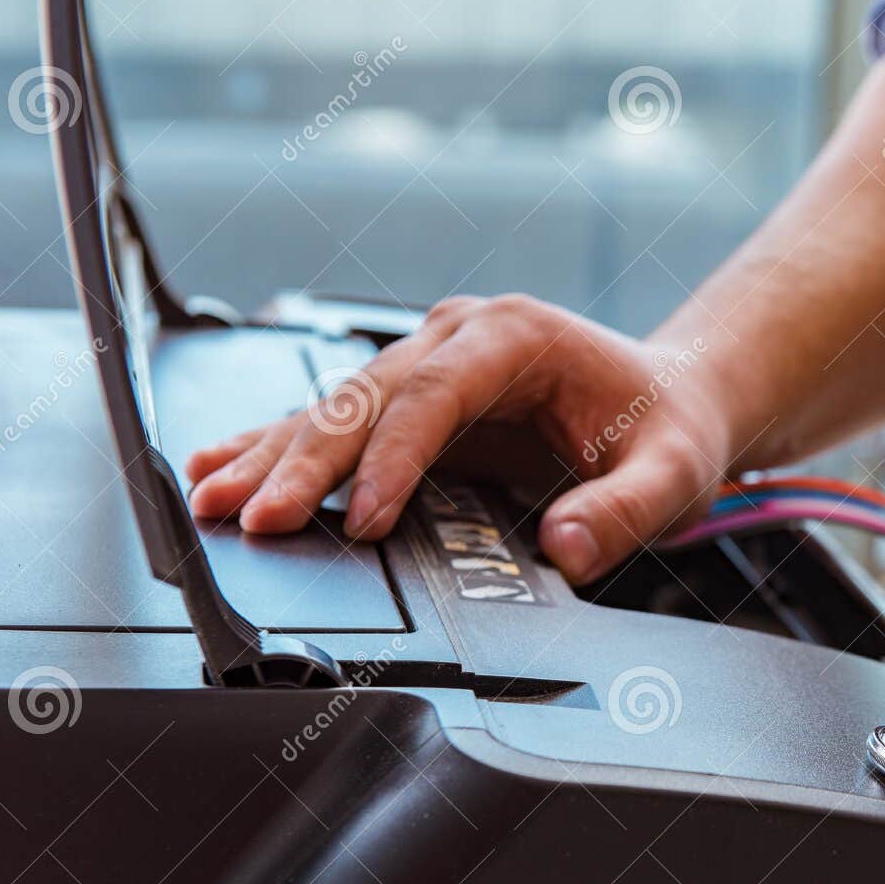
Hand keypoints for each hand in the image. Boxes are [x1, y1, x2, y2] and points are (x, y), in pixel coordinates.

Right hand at [185, 294, 731, 583]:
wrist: (673, 398)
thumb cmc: (670, 426)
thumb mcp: (673, 471)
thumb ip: (625, 509)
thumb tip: (567, 547)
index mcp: (517, 336)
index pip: (434, 394)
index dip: (393, 459)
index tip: (367, 521)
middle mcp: (462, 335)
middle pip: (366, 397)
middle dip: (306, 460)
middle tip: (256, 516)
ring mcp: (432, 359)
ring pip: (337, 405)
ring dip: (274, 454)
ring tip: (211, 494)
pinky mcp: (417, 397)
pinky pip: (341, 421)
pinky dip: (282, 446)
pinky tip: (221, 465)